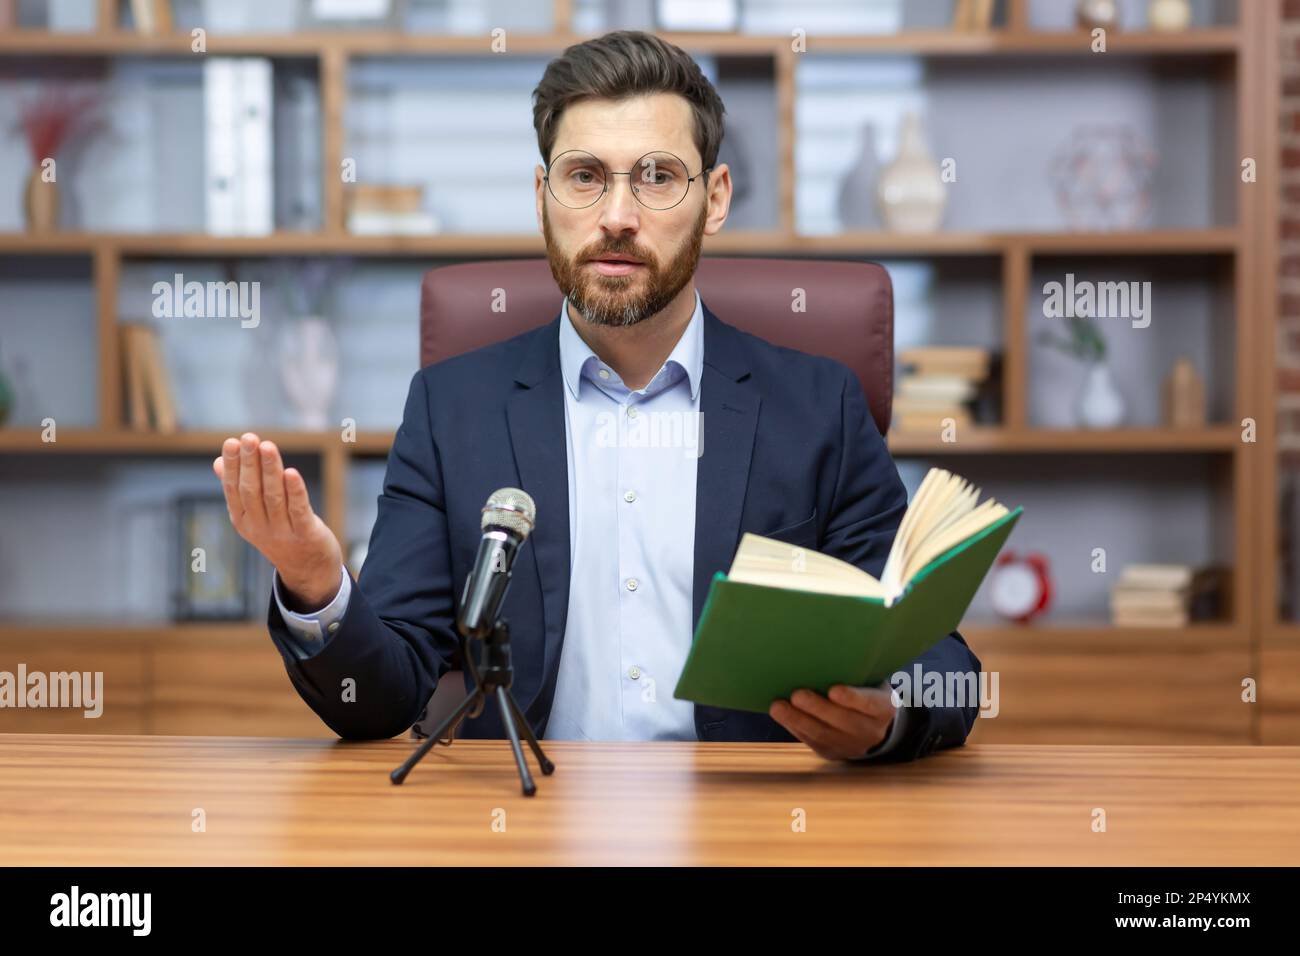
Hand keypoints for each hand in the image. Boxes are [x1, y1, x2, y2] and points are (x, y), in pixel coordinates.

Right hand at [212, 432, 343, 609]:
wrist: (309, 572)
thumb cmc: (281, 534)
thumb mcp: (255, 516)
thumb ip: (239, 490)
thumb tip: (217, 462)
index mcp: (243, 520)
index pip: (234, 489)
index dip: (232, 465)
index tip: (231, 441)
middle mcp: (259, 527)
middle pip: (251, 491)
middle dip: (249, 462)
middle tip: (249, 437)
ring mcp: (282, 532)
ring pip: (273, 497)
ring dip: (270, 470)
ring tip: (267, 446)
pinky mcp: (305, 534)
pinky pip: (298, 510)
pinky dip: (294, 491)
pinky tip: (291, 472)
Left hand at [769, 683, 896, 760]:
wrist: (871, 724)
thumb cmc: (863, 688)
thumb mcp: (869, 680)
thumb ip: (852, 671)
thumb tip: (819, 649)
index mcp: (884, 707)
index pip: (870, 703)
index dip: (852, 698)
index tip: (834, 690)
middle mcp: (871, 731)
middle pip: (843, 722)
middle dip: (818, 709)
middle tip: (797, 694)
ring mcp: (851, 746)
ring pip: (823, 735)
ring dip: (798, 720)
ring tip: (778, 707)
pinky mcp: (831, 753)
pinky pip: (811, 741)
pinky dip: (794, 727)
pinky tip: (780, 715)